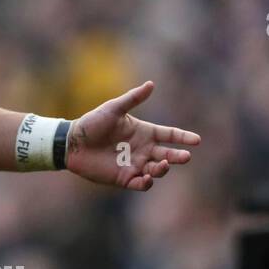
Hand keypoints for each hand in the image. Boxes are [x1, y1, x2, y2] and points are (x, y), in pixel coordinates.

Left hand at [65, 81, 200, 191]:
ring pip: (158, 170)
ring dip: (163, 169)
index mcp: (144, 132)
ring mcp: (135, 164)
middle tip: (185, 156)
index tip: (197, 140)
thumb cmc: (92, 123)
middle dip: (178, 156)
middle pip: (168, 154)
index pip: (170, 135)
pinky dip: (148, 182)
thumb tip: (151, 84)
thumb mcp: (113, 109)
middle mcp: (143, 149)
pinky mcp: (124, 178)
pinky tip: (148, 177)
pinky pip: (142, 184)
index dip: (184, 137)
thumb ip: (133, 99)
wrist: (71, 143)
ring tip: (162, 164)